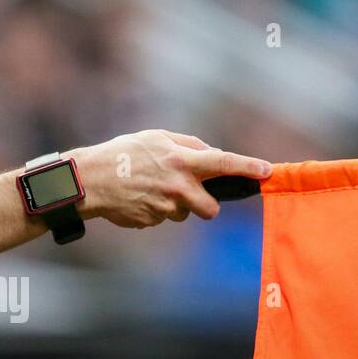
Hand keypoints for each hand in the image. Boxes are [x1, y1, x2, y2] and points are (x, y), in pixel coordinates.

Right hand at [65, 130, 271, 227]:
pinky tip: (136, 198)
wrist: (89, 181)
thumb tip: (209, 154)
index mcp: (181, 161)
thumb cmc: (122, 153)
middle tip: (192, 195)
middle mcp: (177, 187)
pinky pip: (161, 218)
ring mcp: (164, 208)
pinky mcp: (150, 221)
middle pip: (210, 209)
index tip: (268, 171)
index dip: (247, 167)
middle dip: (206, 206)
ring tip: (149, 189)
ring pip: (183, 214)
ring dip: (174, 205)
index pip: (223, 163)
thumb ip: (187, 145)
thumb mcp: (155, 137)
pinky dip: (153, 210)